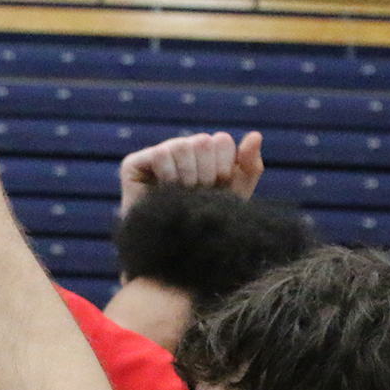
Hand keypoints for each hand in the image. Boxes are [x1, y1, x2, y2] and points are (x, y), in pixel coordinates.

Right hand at [118, 131, 264, 215]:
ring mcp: (156, 155)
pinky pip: (160, 154)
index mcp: (203, 154)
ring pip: (181, 146)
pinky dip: (168, 174)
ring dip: (188, 175)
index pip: (221, 141)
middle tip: (199, 195)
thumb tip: (255, 135)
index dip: (224, 167)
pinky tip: (166, 192)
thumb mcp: (233, 197)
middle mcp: (180, 150)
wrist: (175, 254)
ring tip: (184, 195)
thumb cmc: (205, 225)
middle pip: (202, 141)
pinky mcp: (133, 164)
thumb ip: (249, 168)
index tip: (218, 190)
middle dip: (206, 173)